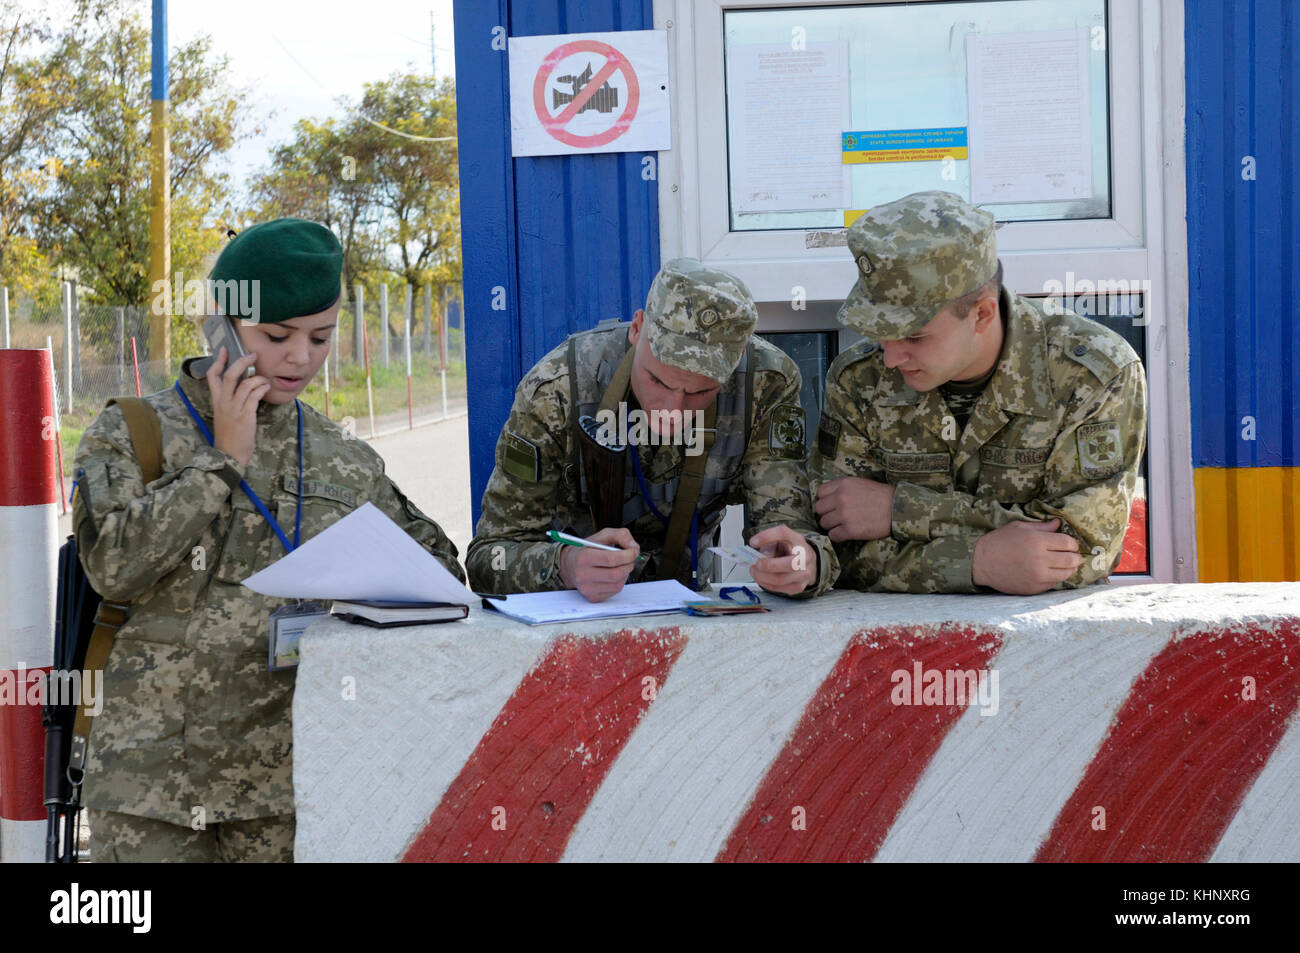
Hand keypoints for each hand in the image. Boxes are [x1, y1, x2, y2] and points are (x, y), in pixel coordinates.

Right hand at [206, 346, 269, 466]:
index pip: (212, 376)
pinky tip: (267, 387)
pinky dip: (262, 388)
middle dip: (241, 362)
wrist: (229, 455)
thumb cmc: (230, 436)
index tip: (224, 350)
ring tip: (265, 379)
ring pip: (245, 384)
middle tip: (252, 355)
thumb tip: (244, 386)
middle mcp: (223, 402)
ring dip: (258, 378)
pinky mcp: (246, 415)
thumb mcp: (225, 415)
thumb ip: (230, 401)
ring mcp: (234, 409)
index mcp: (216, 401)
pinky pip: (254, 396)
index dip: (218, 361)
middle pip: (229, 375)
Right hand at [558, 527, 639, 602]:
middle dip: (629, 565)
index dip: (628, 555)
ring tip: (620, 566)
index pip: (611, 559)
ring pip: (618, 584)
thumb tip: (633, 546)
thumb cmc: (587, 550)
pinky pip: (615, 591)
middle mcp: (583, 575)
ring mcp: (587, 588)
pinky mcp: (593, 597)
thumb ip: (620, 535)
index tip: (633, 551)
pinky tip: (614, 574)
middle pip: (616, 574)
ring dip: (625, 574)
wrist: (570, 565)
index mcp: (584, 557)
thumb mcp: (602, 536)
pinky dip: (619, 582)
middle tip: (629, 559)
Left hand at [748, 525, 817, 595]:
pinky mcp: (798, 586)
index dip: (767, 537)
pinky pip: (778, 588)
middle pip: (787, 563)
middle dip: (766, 565)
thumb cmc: (791, 548)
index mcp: (798, 541)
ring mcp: (803, 574)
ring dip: (761, 576)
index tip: (753, 542)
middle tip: (755, 563)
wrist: (805, 561)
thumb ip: (769, 540)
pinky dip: (765, 583)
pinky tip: (762, 577)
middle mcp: (804, 557)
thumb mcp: (780, 538)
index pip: (783, 533)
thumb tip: (759, 551)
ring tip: (755, 570)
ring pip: (779, 579)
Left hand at [814, 476, 894, 540]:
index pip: (820, 493)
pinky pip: (833, 535)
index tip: (832, 504)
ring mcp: (844, 515)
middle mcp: (841, 498)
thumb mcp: (860, 483)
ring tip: (843, 525)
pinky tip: (846, 533)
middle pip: (819, 509)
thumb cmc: (881, 496)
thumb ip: (842, 488)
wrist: (898, 509)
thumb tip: (828, 497)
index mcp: (843, 484)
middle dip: (826, 513)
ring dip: (832, 525)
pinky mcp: (850, 530)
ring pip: (824, 523)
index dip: (825, 500)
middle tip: (836, 516)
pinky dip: (838, 536)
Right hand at [971, 518, 1083, 594]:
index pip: (1068, 543)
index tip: (1071, 544)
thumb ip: (1041, 527)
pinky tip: (1051, 572)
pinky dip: (1056, 578)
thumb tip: (1058, 523)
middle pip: (1071, 559)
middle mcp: (1040, 560)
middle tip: (1073, 555)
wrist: (980, 563)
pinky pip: (1054, 584)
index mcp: (1036, 541)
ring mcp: (1037, 576)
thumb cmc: (998, 541)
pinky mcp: (1033, 588)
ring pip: (1066, 574)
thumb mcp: (1018, 527)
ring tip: (1066, 565)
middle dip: (1075, 556)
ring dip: (1069, 568)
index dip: (1073, 543)